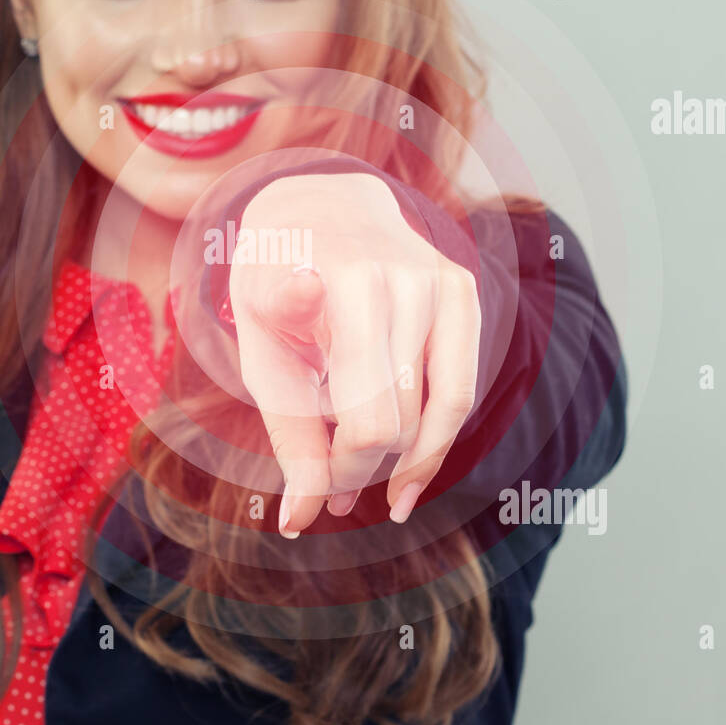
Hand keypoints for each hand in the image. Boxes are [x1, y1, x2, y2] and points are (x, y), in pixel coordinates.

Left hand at [227, 172, 480, 537]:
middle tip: (335, 495)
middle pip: (397, 422)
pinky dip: (439, 438)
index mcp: (338, 287)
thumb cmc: (276, 284)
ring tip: (383, 497)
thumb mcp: (262, 352)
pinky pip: (462, 389)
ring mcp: (438, 281)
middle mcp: (397, 279)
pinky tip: (412, 471)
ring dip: (406, 466)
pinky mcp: (463, 291)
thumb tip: (299, 521)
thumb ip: (289, 434)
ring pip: (438, 413)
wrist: (319, 203)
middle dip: (363, 471)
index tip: (311, 503)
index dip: (336, 474)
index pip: (361, 420)